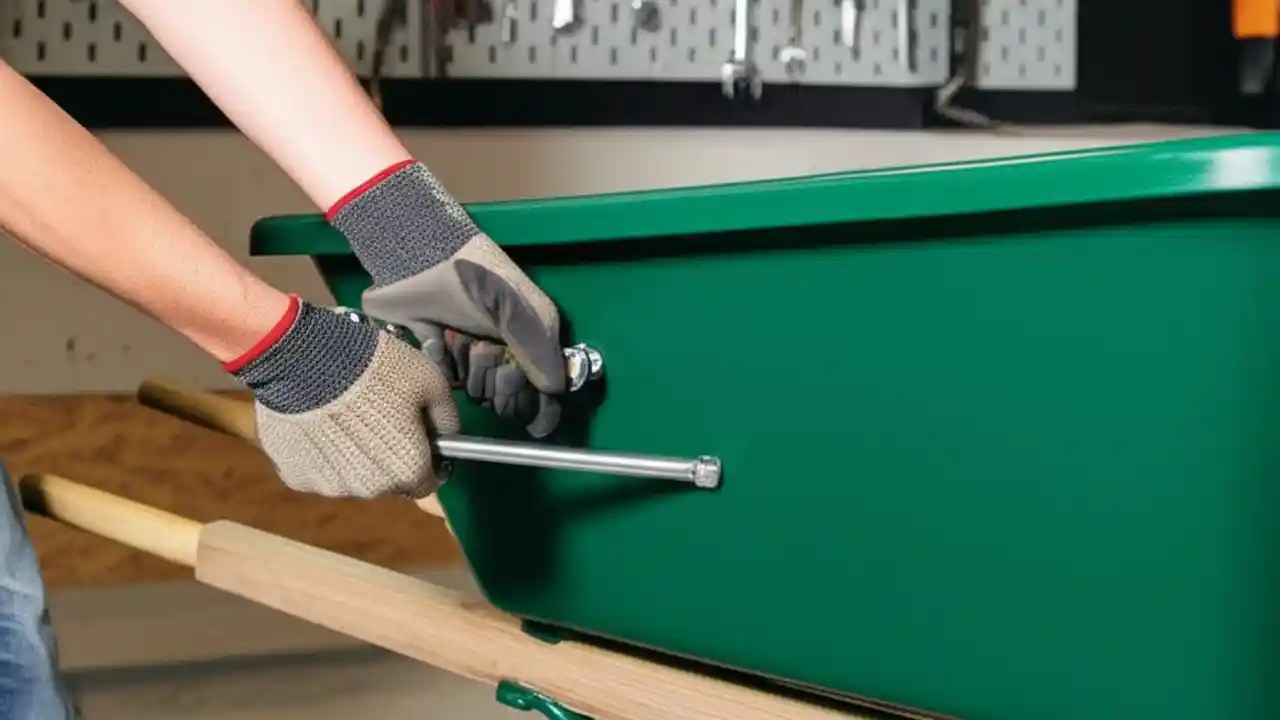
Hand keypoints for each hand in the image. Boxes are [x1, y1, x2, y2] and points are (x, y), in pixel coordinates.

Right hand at [226, 296, 458, 498]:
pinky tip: (317, 426)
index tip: (416, 439)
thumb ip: (446, 417)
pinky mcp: (295, 477)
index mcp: (407, 470)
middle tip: (377, 422)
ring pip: (351, 479)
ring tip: (343, 421)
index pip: (426, 483)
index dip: (426, 462)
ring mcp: (329, 486)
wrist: (304, 358)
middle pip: (387, 483)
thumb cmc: (375, 369)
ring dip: (353, 459)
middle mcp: (370, 489)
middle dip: (389, 460)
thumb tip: (448, 437)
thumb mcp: (430, 381)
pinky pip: (316, 472)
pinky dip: (320, 456)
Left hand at [328, 160, 565, 437]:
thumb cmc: (473, 276)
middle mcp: (509, 351)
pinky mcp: (443, 356)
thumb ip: (539, 351)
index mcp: (535, 338)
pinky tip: (437, 337)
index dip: (534, 401)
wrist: (417, 257)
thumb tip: (554, 392)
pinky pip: (448, 379)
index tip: (515, 384)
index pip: (545, 392)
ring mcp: (475, 356)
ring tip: (458, 333)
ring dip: (468, 365)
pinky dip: (442, 361)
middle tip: (484, 347)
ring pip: (479, 392)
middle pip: (511, 398)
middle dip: (496, 378)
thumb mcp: (515, 309)